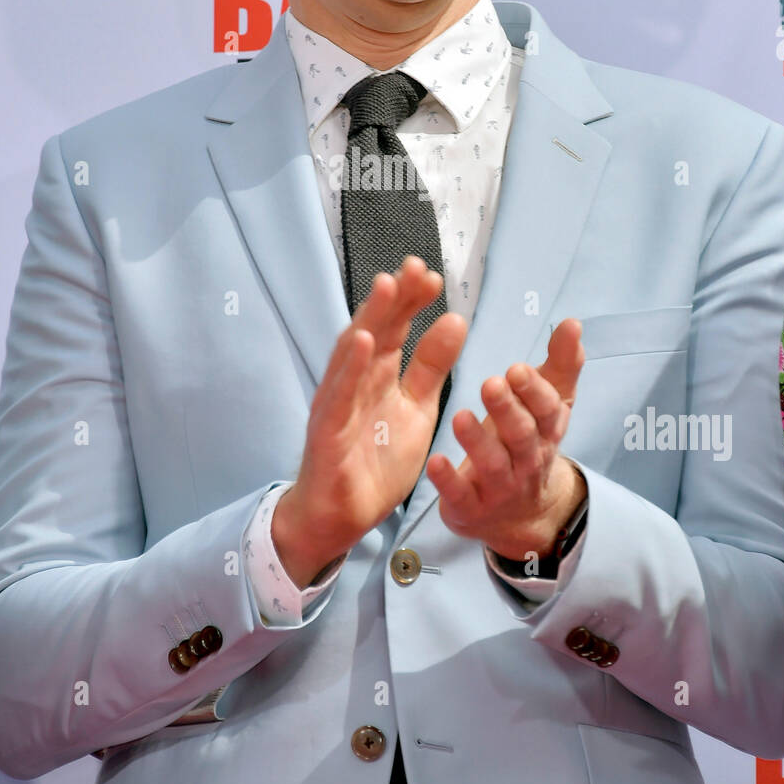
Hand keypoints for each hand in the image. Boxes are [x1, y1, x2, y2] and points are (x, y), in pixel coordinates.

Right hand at [273, 256, 467, 586]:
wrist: (341, 516)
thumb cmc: (374, 461)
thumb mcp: (416, 410)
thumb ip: (432, 368)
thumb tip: (456, 320)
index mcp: (377, 374)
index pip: (396, 327)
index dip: (412, 300)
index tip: (433, 276)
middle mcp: (354, 380)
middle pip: (375, 329)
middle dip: (394, 297)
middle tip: (416, 266)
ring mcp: (338, 402)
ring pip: (353, 353)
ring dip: (370, 317)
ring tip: (388, 285)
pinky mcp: (328, 429)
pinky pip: (339, 394)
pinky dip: (349, 366)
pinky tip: (361, 340)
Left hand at [425, 318, 585, 559]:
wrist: (522, 516)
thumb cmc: (528, 443)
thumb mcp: (549, 406)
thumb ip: (561, 364)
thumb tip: (573, 322)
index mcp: (546, 431)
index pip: (547, 410)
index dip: (534, 391)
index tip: (516, 368)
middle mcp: (528, 460)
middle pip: (522, 436)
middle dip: (508, 410)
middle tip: (491, 383)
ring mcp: (501, 487)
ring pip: (493, 465)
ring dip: (477, 443)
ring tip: (459, 417)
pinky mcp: (472, 508)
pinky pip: (461, 496)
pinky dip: (448, 481)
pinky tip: (434, 462)